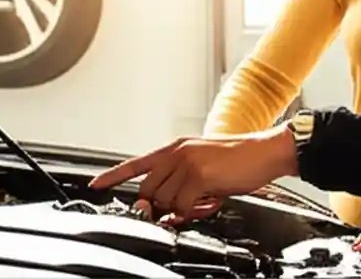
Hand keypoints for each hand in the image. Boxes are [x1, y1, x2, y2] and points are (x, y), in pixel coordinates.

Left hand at [88, 124, 298, 219]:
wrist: (264, 152)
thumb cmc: (238, 161)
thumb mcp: (204, 169)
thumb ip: (181, 186)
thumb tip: (165, 212)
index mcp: (175, 148)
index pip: (136, 163)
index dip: (113, 176)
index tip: (96, 184)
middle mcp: (176, 153)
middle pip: (149, 191)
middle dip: (162, 207)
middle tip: (187, 207)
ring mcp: (186, 162)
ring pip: (165, 201)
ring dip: (183, 209)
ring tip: (206, 199)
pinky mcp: (198, 175)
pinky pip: (183, 207)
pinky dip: (195, 212)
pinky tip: (211, 201)